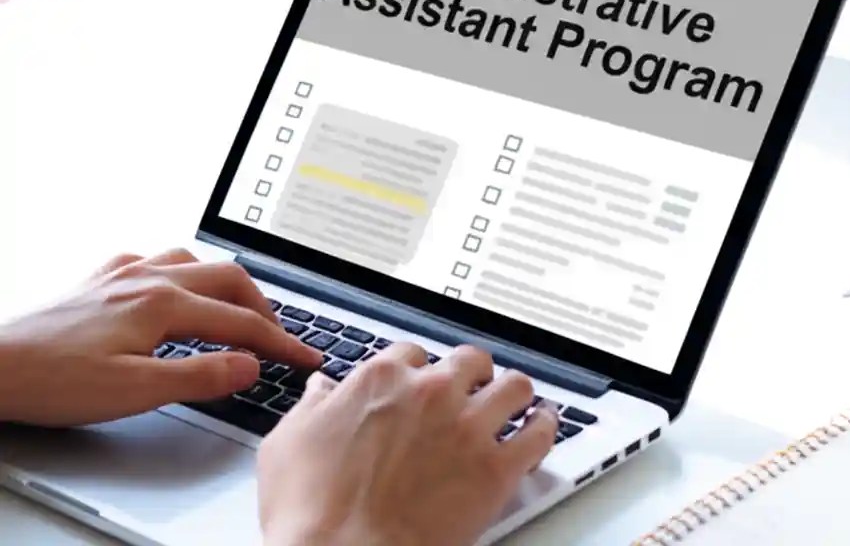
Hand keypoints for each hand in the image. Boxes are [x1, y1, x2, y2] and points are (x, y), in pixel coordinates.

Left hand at [0, 249, 320, 425]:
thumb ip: (201, 375)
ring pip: (194, 262)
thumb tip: (250, 365)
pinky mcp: (98, 281)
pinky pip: (154, 261)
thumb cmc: (52, 380)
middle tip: (280, 336)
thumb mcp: (137, 390)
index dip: (281, 343)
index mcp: (163, 304)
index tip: (306, 356)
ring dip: (226, 284)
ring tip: (237, 310)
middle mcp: (147, 279)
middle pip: (229, 279)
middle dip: (263, 308)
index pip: (241, 322)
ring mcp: (121, 274)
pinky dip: (180, 273)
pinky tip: (173, 288)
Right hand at [257, 343, 558, 545]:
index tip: (421, 380)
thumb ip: (312, 407)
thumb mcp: (288, 444)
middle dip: (471, 373)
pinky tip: (544, 425)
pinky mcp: (495, 468)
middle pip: (469, 361)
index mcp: (381, 379)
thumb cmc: (311, 512)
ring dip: (515, 392)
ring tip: (517, 400)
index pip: (413, 352)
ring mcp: (468, 427)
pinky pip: (539, 433)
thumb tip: (321, 390)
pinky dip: (546, 425)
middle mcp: (431, 393)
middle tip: (471, 389)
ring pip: (514, 386)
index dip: (419, 368)